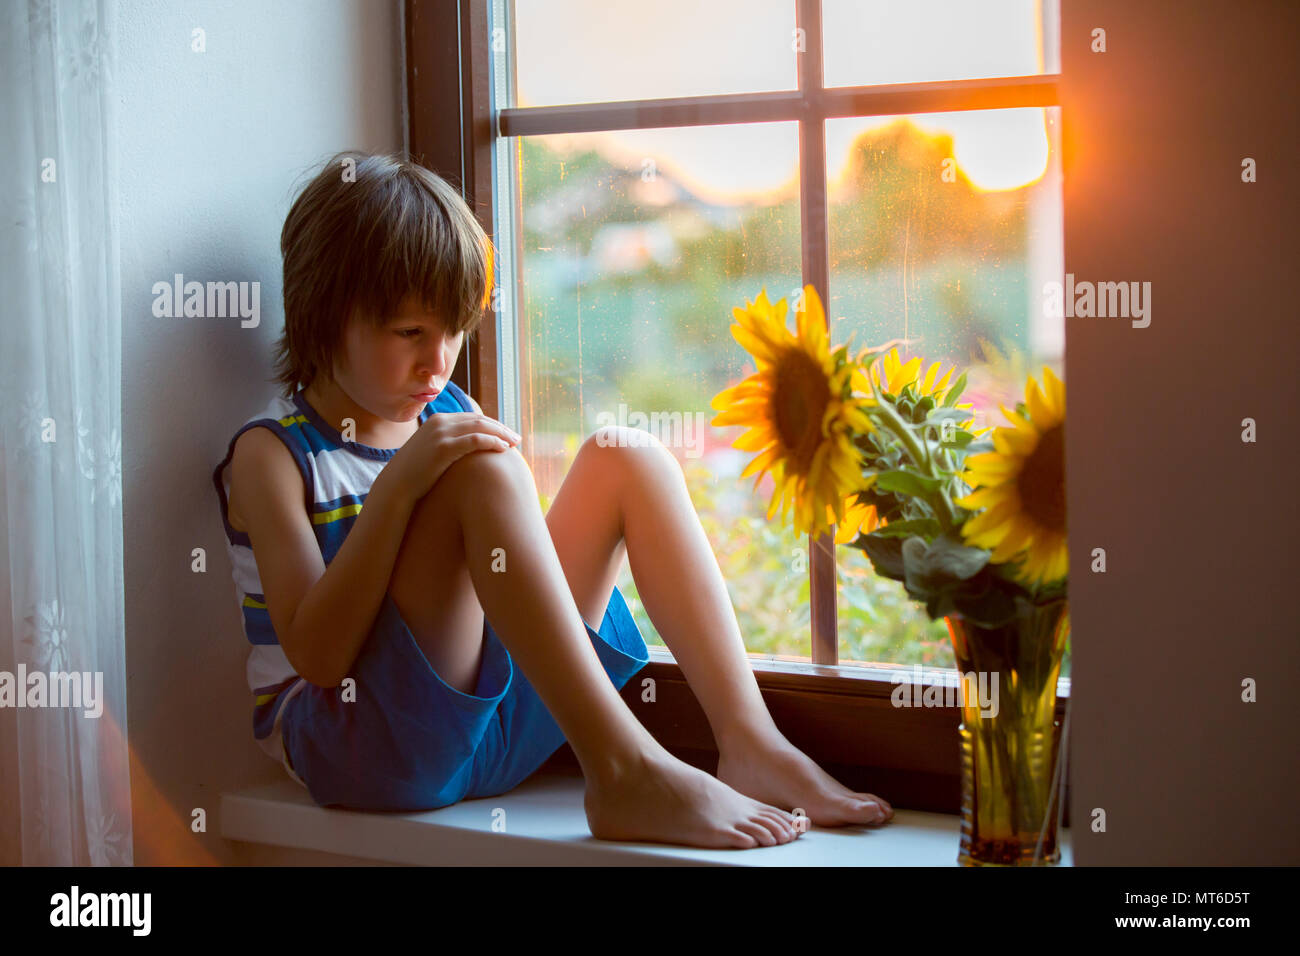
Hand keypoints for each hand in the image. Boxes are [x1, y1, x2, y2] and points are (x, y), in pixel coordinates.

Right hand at [384, 412, 520, 505]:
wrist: (397, 485)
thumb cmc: (416, 474)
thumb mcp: (431, 453)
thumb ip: (447, 445)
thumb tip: (465, 451)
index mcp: (438, 421)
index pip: (472, 417)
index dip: (492, 425)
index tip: (506, 434)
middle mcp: (440, 422)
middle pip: (479, 419)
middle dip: (501, 427)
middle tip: (516, 438)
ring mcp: (441, 433)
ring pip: (480, 427)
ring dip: (501, 434)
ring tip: (514, 443)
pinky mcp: (444, 447)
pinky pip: (475, 440)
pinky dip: (492, 441)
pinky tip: (503, 449)